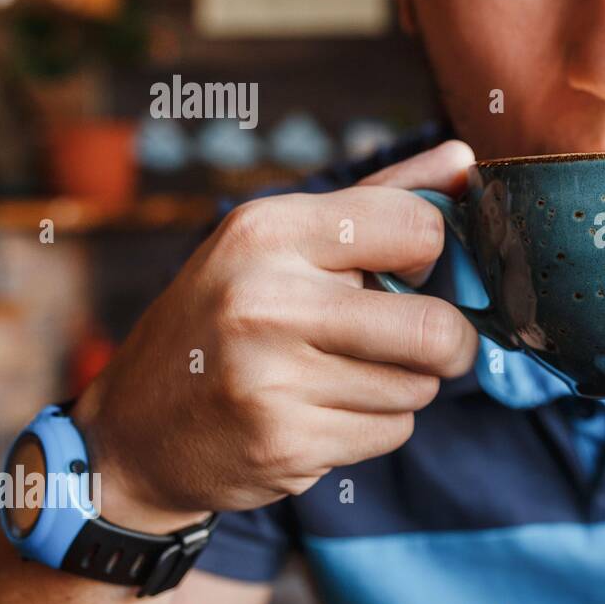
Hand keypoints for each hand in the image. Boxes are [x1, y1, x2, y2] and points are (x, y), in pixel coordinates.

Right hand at [73, 141, 478, 532]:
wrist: (139, 430)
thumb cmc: (230, 316)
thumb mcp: (286, 239)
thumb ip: (382, 198)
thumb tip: (465, 159)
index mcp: (270, 230)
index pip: (418, 227)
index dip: (434, 253)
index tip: (412, 270)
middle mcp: (266, 300)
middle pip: (436, 328)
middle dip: (450, 342)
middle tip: (430, 343)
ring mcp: (272, 378)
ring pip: (419, 386)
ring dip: (404, 386)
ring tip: (347, 375)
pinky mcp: (285, 444)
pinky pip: (392, 432)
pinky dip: (377, 426)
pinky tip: (326, 413)